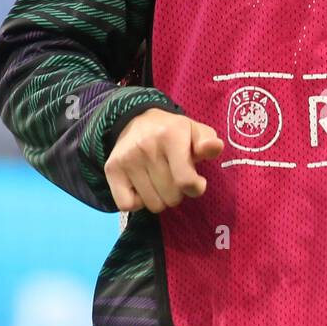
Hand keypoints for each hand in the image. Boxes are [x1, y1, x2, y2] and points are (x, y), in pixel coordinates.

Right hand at [104, 109, 223, 213]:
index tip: (196, 182)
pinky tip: (141, 187)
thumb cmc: (173, 132)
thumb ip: (208, 143)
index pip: (185, 181)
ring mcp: (126, 159)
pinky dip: (137, 202)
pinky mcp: (112, 169)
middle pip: (171, 198)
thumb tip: (215, 147)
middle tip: (174, 177)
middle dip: (177, 193)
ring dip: (159, 198)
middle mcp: (146, 147)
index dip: (195, 188)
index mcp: (171, 136)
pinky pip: (127, 205)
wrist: (137, 120)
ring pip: (152, 205)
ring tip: (159, 180)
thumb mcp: (196, 132)